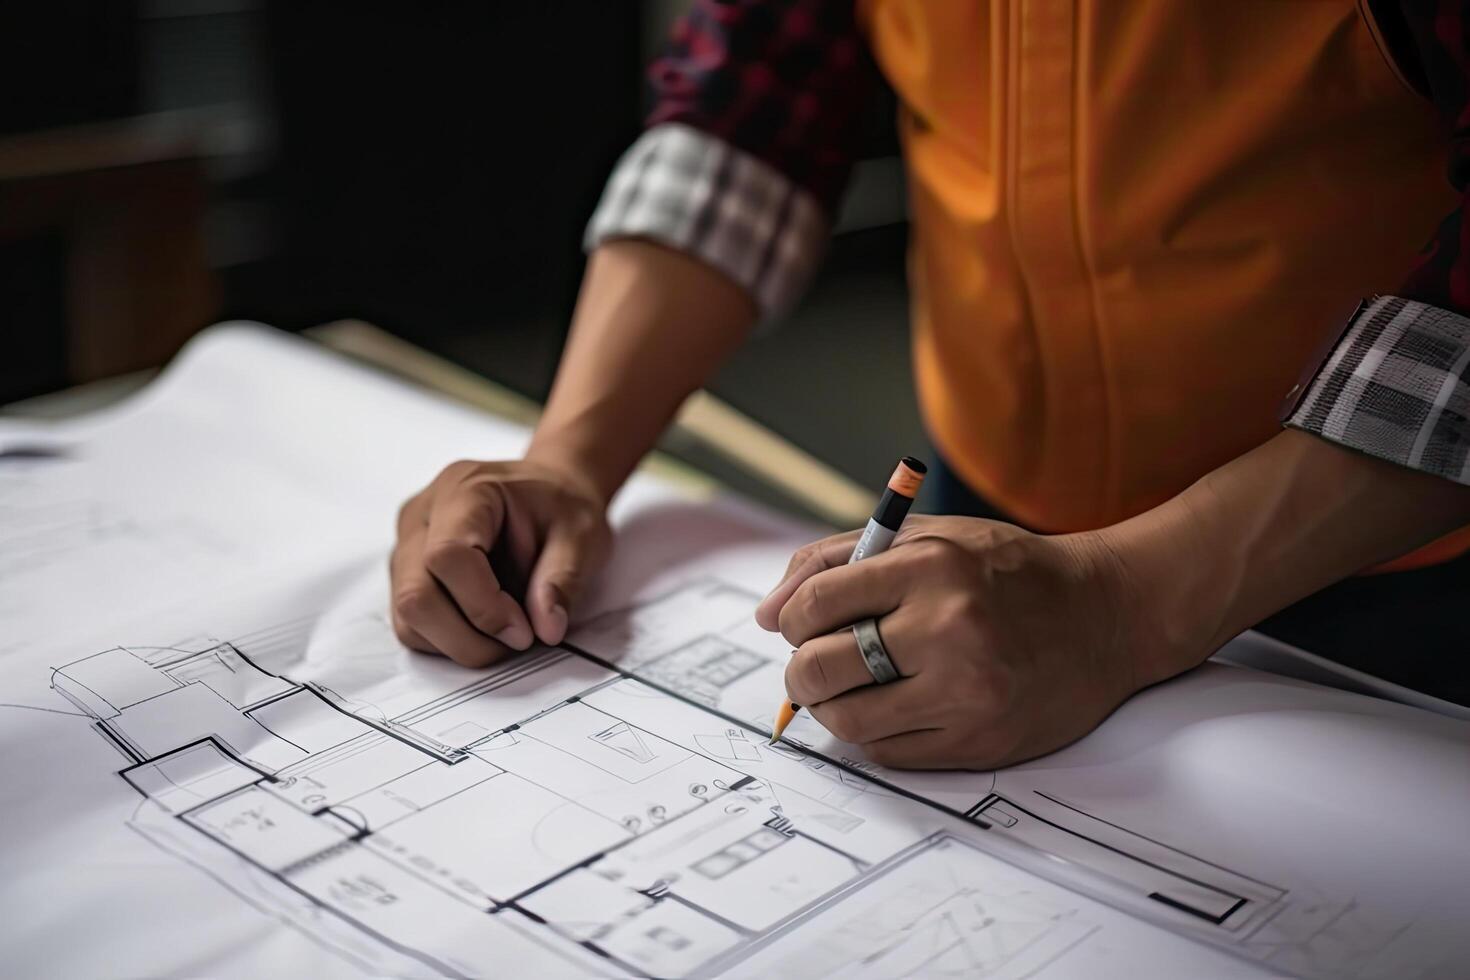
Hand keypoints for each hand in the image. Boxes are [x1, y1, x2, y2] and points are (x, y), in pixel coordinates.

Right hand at [390, 458, 611, 666]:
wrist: (546, 495)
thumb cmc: (558, 508)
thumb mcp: (581, 534)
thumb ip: (563, 579)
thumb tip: (546, 629)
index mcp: (464, 490)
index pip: (447, 556)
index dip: (483, 606)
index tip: (524, 630)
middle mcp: (422, 516)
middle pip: (415, 595)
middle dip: (469, 638)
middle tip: (519, 639)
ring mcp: (406, 547)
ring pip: (408, 619)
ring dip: (459, 644)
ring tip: (506, 632)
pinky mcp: (405, 576)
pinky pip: (411, 626)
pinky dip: (449, 641)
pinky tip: (485, 626)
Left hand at [754, 516, 1172, 769]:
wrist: (1107, 616)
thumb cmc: (1006, 571)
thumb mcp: (928, 535)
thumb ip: (838, 559)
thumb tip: (767, 614)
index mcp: (933, 566)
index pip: (815, 603)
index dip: (790, 616)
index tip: (798, 622)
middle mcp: (949, 629)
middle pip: (821, 667)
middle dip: (800, 668)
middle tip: (812, 662)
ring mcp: (967, 693)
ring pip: (848, 720)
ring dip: (829, 706)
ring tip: (846, 686)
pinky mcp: (980, 741)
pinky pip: (887, 753)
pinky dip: (872, 732)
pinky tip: (891, 705)